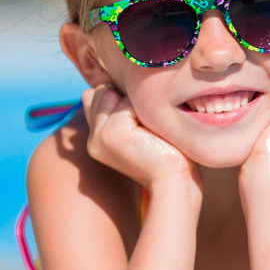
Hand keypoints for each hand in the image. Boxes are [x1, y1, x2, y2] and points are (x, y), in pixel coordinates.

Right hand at [82, 84, 199, 190]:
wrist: (176, 181)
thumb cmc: (166, 153)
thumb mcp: (137, 128)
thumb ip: (115, 109)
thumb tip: (94, 88)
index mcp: (96, 138)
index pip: (96, 96)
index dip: (121, 99)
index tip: (142, 121)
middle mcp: (93, 139)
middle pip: (102, 90)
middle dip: (127, 99)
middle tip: (148, 128)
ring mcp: (99, 137)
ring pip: (111, 93)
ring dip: (136, 104)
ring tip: (150, 131)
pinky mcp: (111, 134)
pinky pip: (126, 102)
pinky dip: (144, 111)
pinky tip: (153, 135)